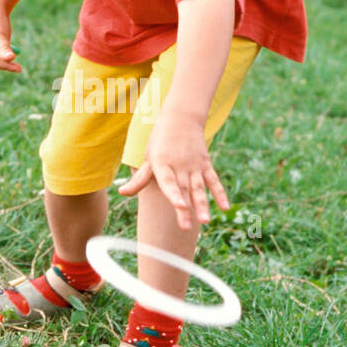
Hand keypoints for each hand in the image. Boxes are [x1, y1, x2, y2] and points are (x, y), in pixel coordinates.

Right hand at [0, 1, 21, 75]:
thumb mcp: (1, 34)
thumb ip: (4, 47)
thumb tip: (10, 59)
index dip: (5, 65)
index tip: (19, 68)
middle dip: (1, 66)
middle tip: (15, 61)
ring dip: (2, 63)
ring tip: (7, 48)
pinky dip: (2, 61)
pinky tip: (6, 50)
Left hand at [117, 109, 229, 228]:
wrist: (181, 118)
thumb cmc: (160, 141)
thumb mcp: (149, 157)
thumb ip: (139, 179)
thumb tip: (121, 192)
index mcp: (162, 163)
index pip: (168, 181)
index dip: (173, 194)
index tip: (179, 205)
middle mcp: (180, 165)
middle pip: (183, 190)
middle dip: (185, 210)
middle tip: (186, 228)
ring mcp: (194, 165)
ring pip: (199, 188)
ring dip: (202, 205)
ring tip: (205, 221)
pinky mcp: (205, 164)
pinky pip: (214, 180)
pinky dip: (220, 193)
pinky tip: (225, 207)